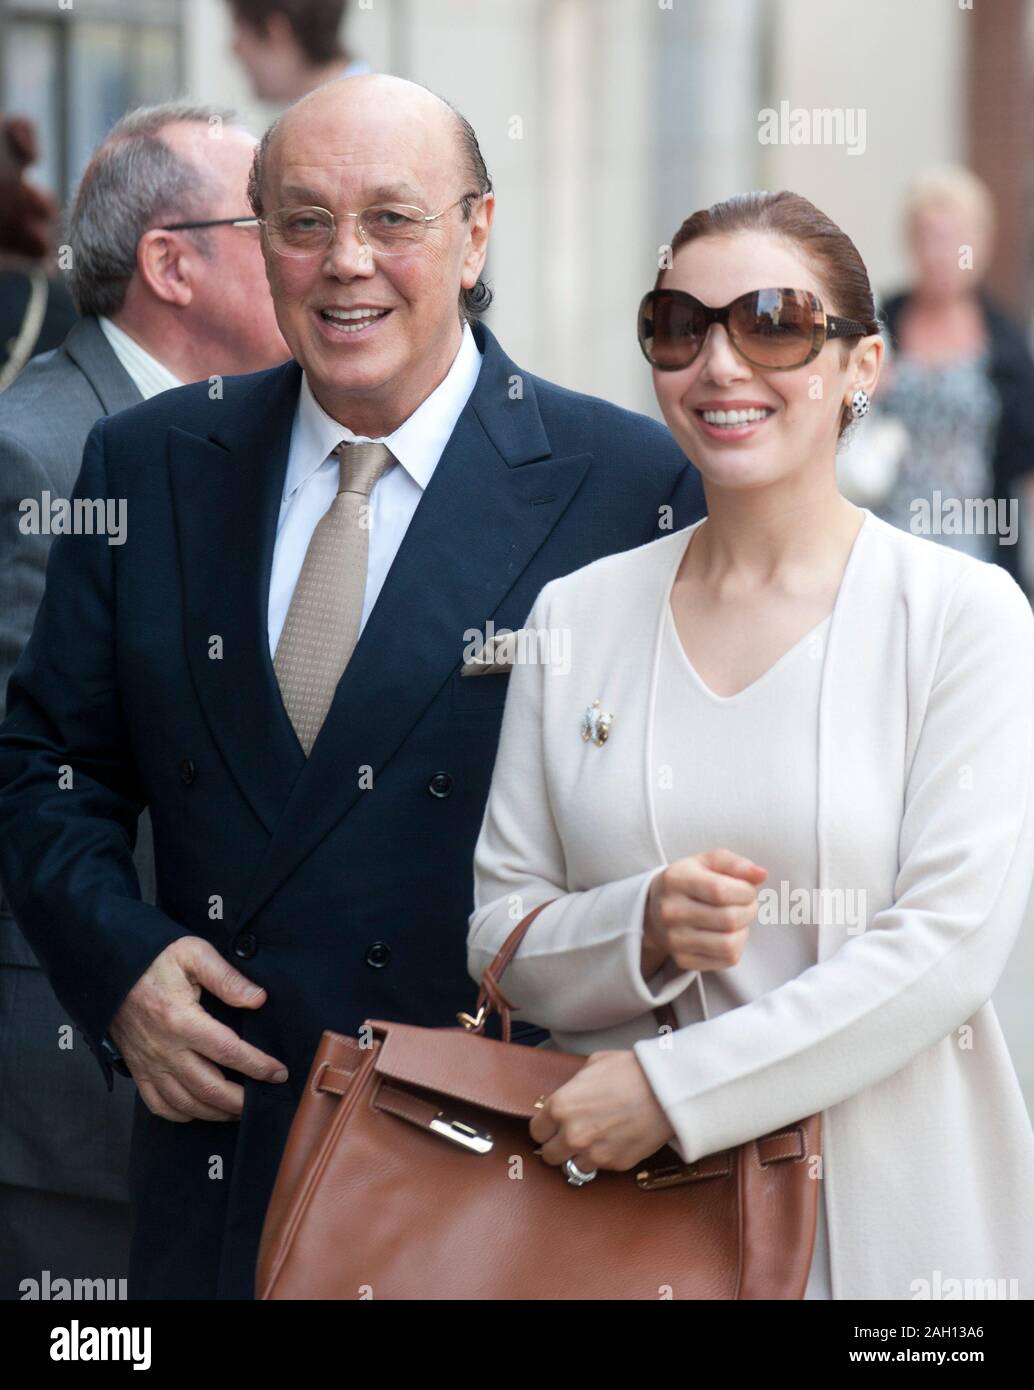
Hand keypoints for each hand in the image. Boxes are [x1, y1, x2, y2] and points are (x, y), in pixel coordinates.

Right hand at [109, 936, 288, 1122]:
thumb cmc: (155, 959)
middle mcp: (165, 1049)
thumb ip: (227, 977)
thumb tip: (258, 999)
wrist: (109, 969)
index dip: (257, 1066)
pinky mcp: (138, 1070)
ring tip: (240, 1109)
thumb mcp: (193, 954)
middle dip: (241, 1101)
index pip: (228, 1052)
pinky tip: (201, 1110)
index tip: (279, 1073)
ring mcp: (149, 1064)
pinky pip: (159, 1105)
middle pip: (209, 1089)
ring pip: (186, 1104)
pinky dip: (183, 1115)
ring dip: (216, 1112)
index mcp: (181, 1020)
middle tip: (264, 1099)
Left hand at [529, 1050, 674, 1173]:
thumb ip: (574, 1085)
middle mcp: (572, 1134)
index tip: (552, 1127)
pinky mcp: (615, 1164)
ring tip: (593, 1142)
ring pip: (572, 1167)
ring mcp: (593, 1153)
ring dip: (579, 1157)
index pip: (536, 1131)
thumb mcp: (593, 1065)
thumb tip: (569, 1094)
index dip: (545, 1128)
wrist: (666, 1090)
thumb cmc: (630, 1071)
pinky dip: (602, 1159)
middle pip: (549, 1156)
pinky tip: (613, 1142)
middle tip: (569, 1138)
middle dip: (557, 1147)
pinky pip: (599, 1168)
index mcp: (560, 1106)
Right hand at [641, 848, 766, 976]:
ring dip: (744, 930)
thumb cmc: (688, 881)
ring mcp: (675, 939)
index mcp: (676, 881)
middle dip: (749, 910)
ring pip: (730, 943)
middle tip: (746, 903)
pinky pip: (727, 960)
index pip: (721, 891)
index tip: (747, 889)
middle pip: (729, 919)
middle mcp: (671, 912)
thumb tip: (761, 874)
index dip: (746, 891)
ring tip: (738, 918)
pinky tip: (728, 933)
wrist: (655, 909)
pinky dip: (737, 946)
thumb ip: (736, 864)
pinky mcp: (684, 959)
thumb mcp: (708, 862)